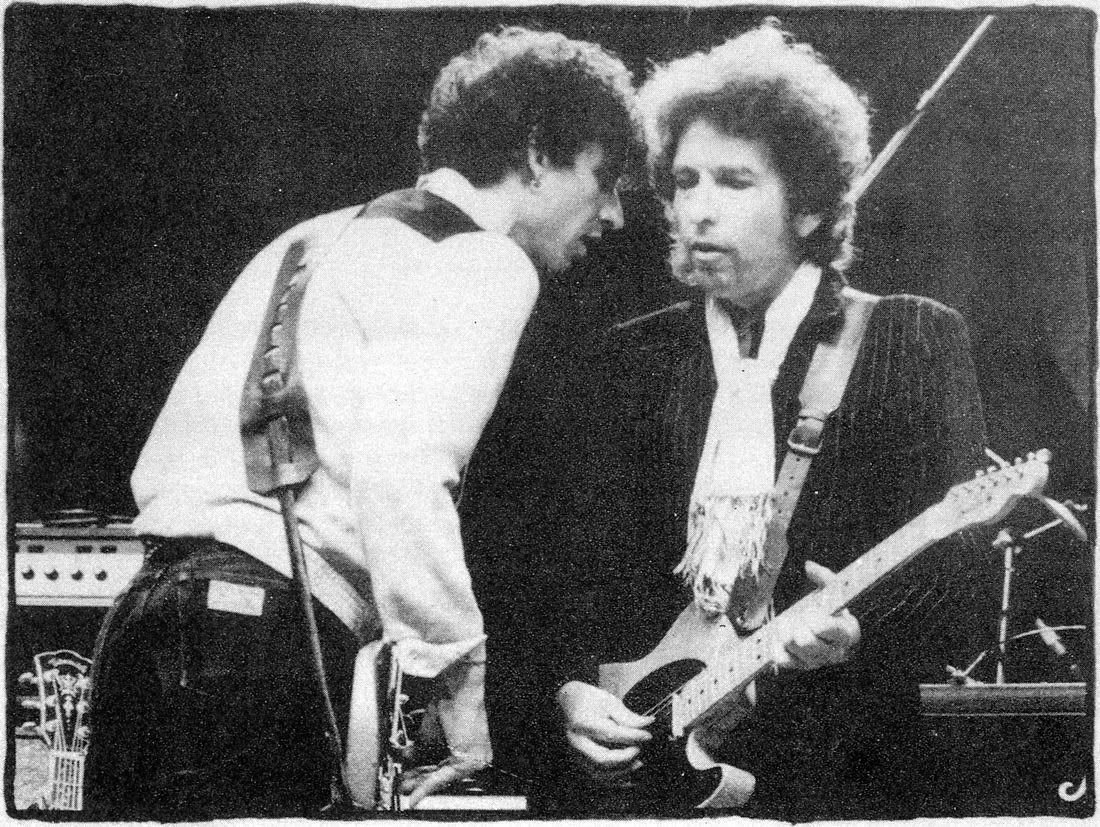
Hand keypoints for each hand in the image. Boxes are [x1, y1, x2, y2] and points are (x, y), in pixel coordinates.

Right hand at [401, 657, 491, 808]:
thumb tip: (407, 759)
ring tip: (403, 790)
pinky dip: (427, 786)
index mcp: (465, 741)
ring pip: (441, 775)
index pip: (440, 762)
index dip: (421, 772)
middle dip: (418, 780)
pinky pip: (445, 777)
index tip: (406, 780)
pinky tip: (414, 796)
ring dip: (419, 784)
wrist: (461, 684)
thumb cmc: (452, 696)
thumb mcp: (432, 727)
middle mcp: (473, 751)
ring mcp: (474, 757)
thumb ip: (422, 747)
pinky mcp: (471, 760)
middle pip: (440, 771)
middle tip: (401, 787)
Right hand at [557, 680, 652, 782]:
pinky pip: (597, 778)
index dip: (632, 737)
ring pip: (600, 772)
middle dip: (626, 757)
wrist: (566, 704)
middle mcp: (576, 742)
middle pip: (602, 758)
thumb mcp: (608, 701)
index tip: (648, 735)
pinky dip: (615, 781)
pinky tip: (630, 777)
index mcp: (582, 722)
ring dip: (622, 771)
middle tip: (640, 749)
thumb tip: (649, 723)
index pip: (610, 734)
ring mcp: (575, 755)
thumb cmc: (589, 700)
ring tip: (639, 763)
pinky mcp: (578, 762)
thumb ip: (627, 716)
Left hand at [774, 560, 860, 670]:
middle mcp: (836, 653)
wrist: (820, 626)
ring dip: (785, 630)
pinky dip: (776, 643)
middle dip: (797, 624)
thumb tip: (808, 566)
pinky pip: (780, 658)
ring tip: (789, 622)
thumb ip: (823, 576)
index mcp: (849, 633)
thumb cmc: (829, 607)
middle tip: (798, 615)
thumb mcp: (831, 590)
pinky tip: (781, 634)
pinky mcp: (799, 666)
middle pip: (806, 642)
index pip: (827, 629)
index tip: (810, 611)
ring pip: (792, 648)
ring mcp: (817, 662)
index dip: (814, 619)